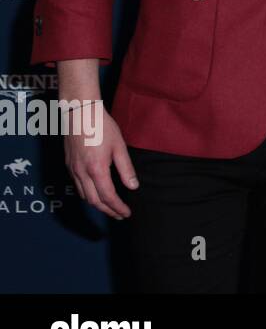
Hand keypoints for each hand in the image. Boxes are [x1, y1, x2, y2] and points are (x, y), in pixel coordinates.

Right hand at [65, 105, 136, 220]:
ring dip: (98, 205)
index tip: (126, 213)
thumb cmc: (102, 126)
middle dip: (108, 211)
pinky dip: (88, 195)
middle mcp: (82, 173)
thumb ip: (126, 169)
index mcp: (96, 169)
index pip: (108, 197)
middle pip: (94, 201)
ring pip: (84, 195)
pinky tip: (96, 193)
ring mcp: (73, 170)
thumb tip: (133, 186)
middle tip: (120, 215)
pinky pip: (77, 186)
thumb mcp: (119, 146)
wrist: (80, 113)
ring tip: (110, 207)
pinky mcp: (69, 165)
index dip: (118, 207)